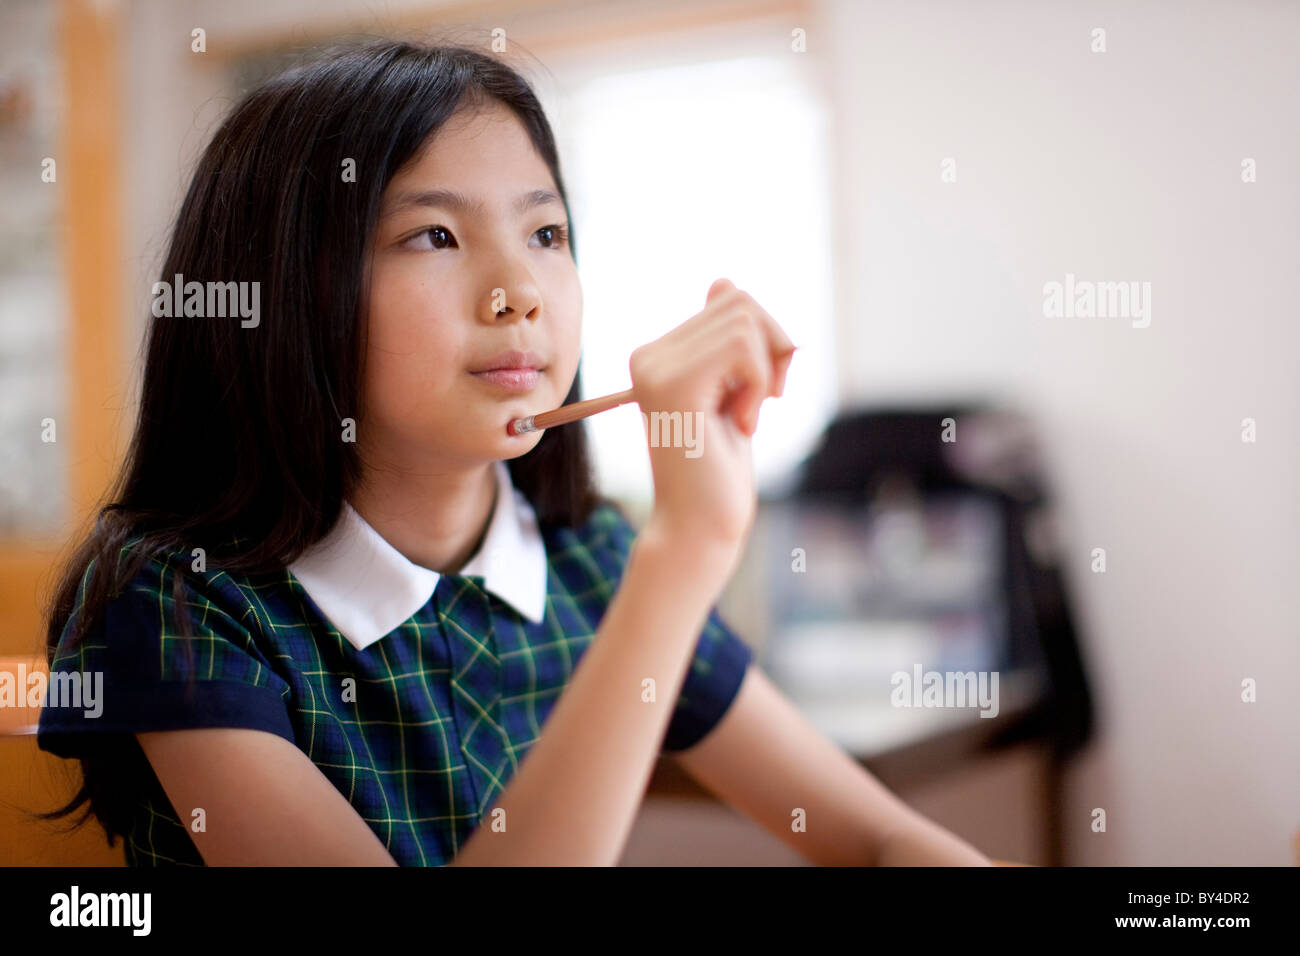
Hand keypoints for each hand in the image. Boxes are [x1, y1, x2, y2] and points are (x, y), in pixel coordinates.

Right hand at [628, 278, 794, 562]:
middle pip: (738, 299)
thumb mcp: (732, 393)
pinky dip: (758, 382)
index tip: (762, 390)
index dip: (766, 339)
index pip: (728, 299)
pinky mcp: (673, 385)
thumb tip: (722, 282)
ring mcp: (655, 369)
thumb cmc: (718, 469)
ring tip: (747, 414)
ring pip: (744, 318)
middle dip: (774, 346)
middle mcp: (648, 356)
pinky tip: (742, 423)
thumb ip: (728, 345)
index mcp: (657, 356)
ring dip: (765, 368)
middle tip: (765, 399)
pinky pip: (742, 346)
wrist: (699, 526)